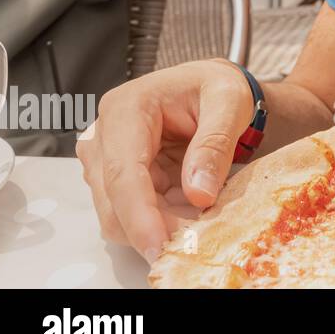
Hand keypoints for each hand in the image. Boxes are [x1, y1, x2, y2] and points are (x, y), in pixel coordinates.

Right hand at [76, 58, 254, 262]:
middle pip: (115, 201)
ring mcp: (106, 161)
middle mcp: (104, 136)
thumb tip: (199, 194)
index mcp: (126, 109)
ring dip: (161, 225)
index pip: (123, 172)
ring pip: (121, 215)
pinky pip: (135, 214)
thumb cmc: (215, 87)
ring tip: (204, 215)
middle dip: (155, 227)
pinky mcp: (117, 179)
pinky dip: (163, 221)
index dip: (139, 215)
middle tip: (201, 236)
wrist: (209, 87)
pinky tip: (191, 211)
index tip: (159, 246)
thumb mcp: (229, 103)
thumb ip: (215, 145)